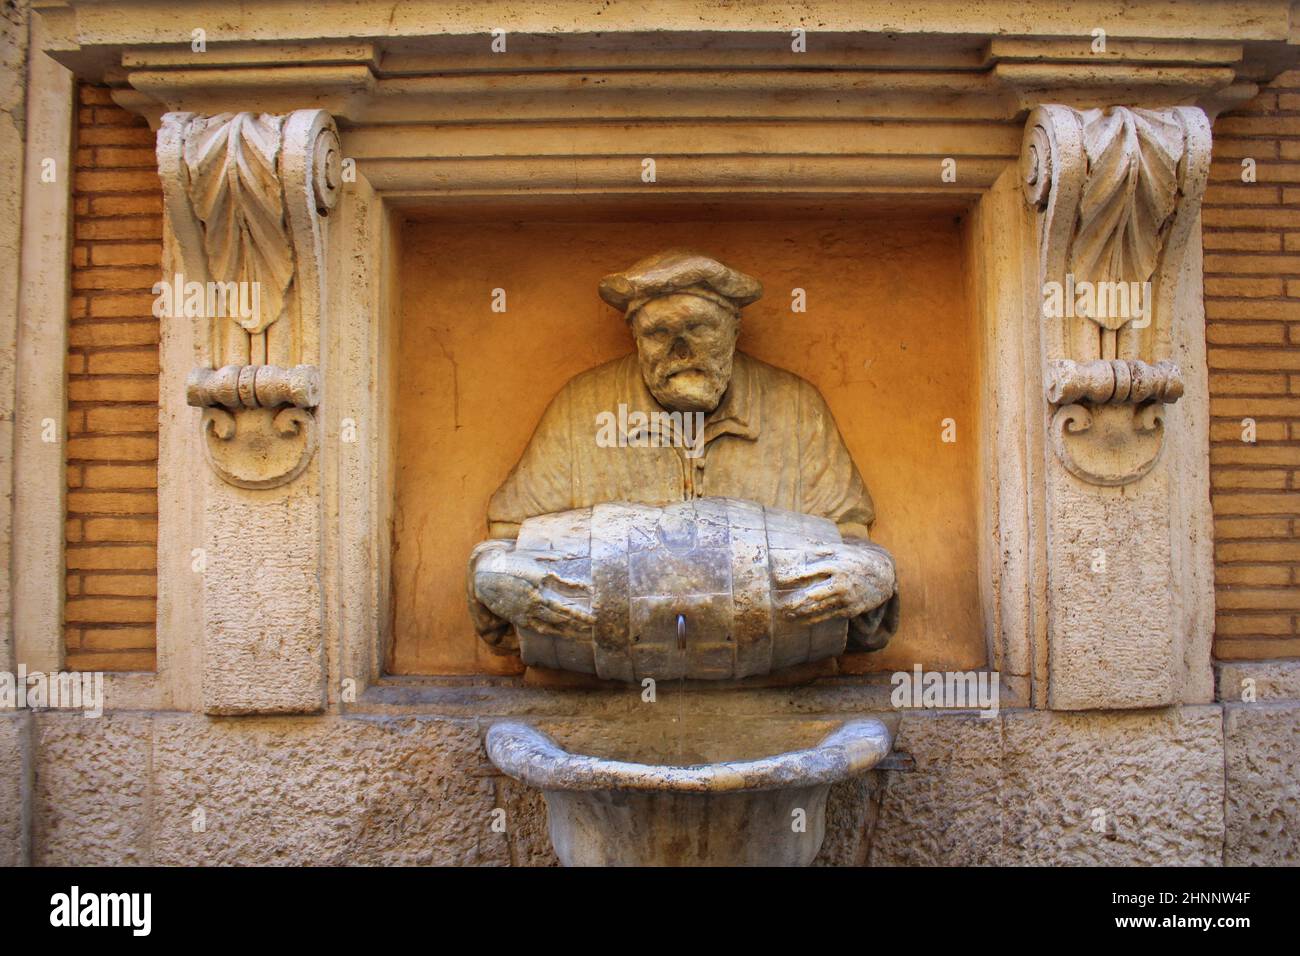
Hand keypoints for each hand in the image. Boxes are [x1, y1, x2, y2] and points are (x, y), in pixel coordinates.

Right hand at [472, 543, 594, 636]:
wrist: (485, 578)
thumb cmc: (512, 564)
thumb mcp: (533, 556)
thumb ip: (554, 556)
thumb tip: (574, 554)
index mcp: (540, 579)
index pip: (566, 586)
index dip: (581, 590)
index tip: (595, 593)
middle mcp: (536, 597)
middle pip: (563, 610)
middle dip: (581, 617)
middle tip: (596, 621)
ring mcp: (529, 610)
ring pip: (554, 623)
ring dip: (572, 628)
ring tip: (586, 632)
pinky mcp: (522, 619)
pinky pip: (542, 629)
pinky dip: (556, 632)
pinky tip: (567, 634)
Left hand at [773, 541, 894, 625]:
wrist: (883, 577)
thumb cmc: (857, 560)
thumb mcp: (841, 550)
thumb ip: (821, 548)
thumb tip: (802, 542)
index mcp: (836, 565)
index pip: (810, 571)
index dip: (793, 575)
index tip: (777, 578)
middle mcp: (840, 582)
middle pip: (813, 594)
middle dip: (794, 600)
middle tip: (778, 604)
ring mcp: (845, 598)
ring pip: (819, 608)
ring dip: (801, 613)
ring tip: (786, 614)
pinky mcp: (849, 610)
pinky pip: (828, 616)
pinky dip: (813, 619)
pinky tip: (800, 621)